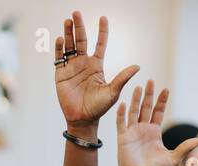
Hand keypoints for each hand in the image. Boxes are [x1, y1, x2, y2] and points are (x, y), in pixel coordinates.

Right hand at [53, 11, 138, 134]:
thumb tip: (138, 66)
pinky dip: (59, 48)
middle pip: (81, 40)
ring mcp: (71, 68)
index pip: (100, 43)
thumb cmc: (99, 108)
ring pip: (69, 46)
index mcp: (96, 65)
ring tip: (67, 21)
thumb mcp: (113, 92)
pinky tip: (60, 39)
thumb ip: (123, 78)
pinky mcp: (61, 75)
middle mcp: (83, 63)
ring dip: (68, 33)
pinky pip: (59, 58)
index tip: (103, 18)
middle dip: (79, 26)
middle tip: (76, 13)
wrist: (82, 120)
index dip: (102, 31)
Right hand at [116, 82, 197, 165]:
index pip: (158, 112)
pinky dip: (121, 114)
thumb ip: (185, 147)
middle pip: (146, 108)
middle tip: (150, 81)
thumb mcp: (174, 158)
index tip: (165, 89)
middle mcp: (143, 130)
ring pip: (134, 112)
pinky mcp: (122, 139)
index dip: (161, 101)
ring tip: (138, 87)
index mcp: (155, 133)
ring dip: (136, 100)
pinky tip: (123, 103)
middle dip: (148, 95)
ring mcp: (132, 133)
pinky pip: (121, 123)